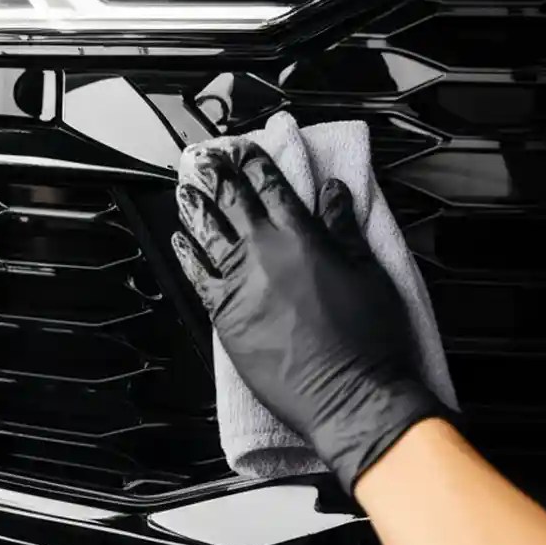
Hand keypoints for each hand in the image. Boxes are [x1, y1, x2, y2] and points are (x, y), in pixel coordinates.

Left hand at [172, 140, 446, 490]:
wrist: (350, 395)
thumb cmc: (368, 339)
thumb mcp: (367, 271)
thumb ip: (343, 227)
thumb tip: (333, 191)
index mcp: (303, 236)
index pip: (271, 186)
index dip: (254, 163)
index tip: (243, 149)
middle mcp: (265, 251)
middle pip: (232, 200)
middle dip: (216, 174)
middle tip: (205, 157)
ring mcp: (240, 281)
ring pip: (207, 230)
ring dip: (194, 204)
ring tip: (184, 186)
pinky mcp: (224, 313)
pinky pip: (195, 274)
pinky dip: (185, 252)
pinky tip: (178, 239)